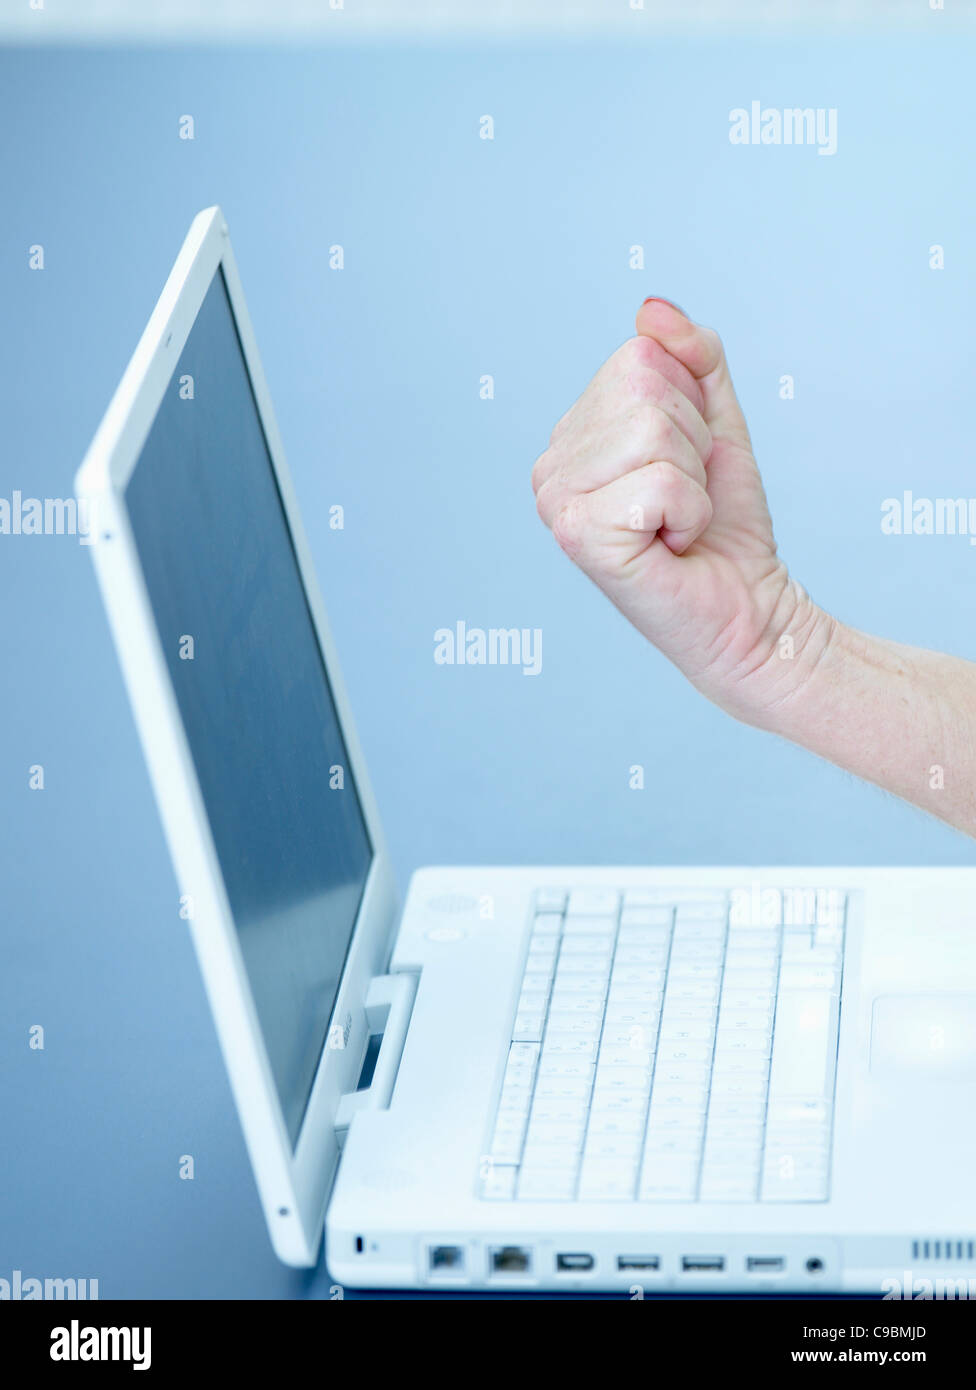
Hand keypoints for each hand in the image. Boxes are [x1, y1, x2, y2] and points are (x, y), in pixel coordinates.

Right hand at [531, 297, 832, 724]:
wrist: (748, 608)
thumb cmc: (726, 525)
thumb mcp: (716, 421)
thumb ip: (692, 357)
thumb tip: (651, 309)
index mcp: (572, 435)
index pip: (638, 358)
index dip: (690, 408)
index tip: (687, 466)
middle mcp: (550, 466)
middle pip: (645, 391)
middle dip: (693, 444)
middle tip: (685, 500)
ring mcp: (557, 503)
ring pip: (654, 432)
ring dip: (694, 480)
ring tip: (678, 523)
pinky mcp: (579, 537)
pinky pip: (660, 480)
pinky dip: (690, 513)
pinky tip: (671, 544)